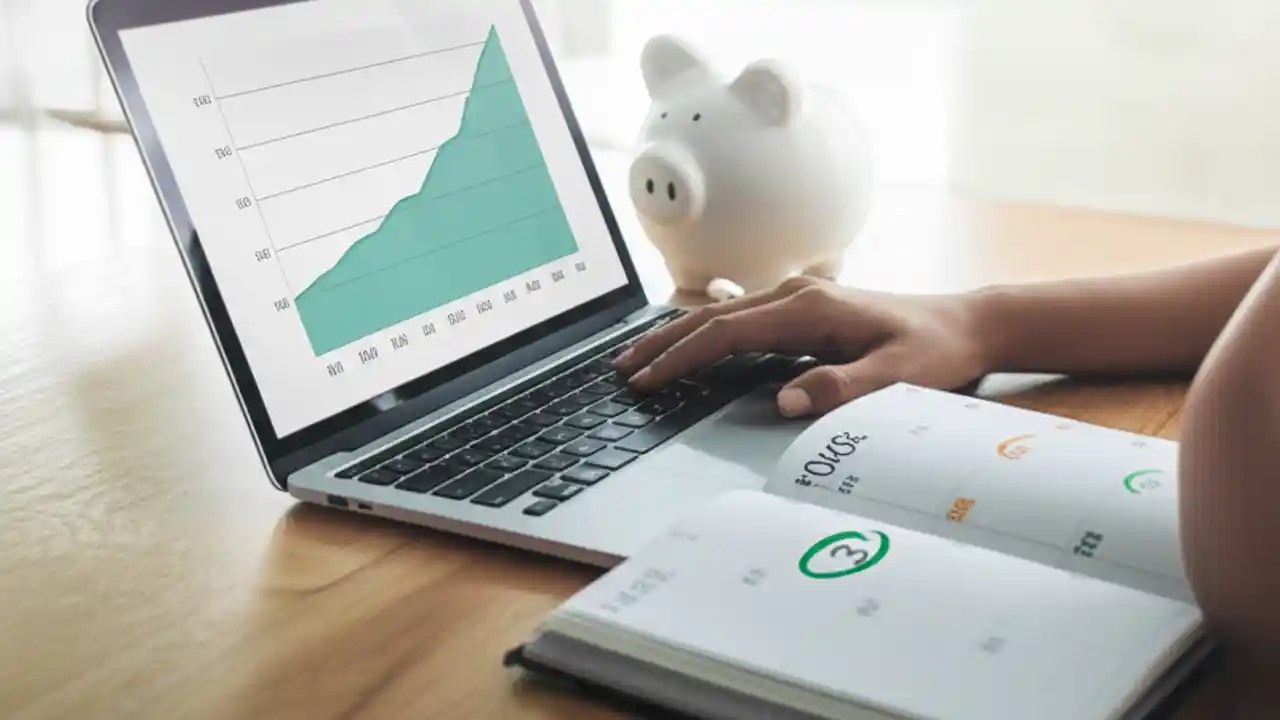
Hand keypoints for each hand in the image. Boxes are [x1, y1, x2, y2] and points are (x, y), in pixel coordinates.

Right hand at [614, 276, 993, 417]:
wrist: (967, 324)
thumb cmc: (935, 351)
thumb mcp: (899, 377)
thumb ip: (842, 388)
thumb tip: (785, 400)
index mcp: (809, 309)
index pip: (726, 332)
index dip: (681, 357)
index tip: (648, 381)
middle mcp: (796, 295)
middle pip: (711, 317)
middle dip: (663, 343)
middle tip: (621, 371)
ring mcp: (798, 298)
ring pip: (721, 314)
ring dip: (678, 336)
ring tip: (640, 359)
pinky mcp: (804, 309)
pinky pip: (739, 318)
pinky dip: (705, 333)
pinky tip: (690, 347)